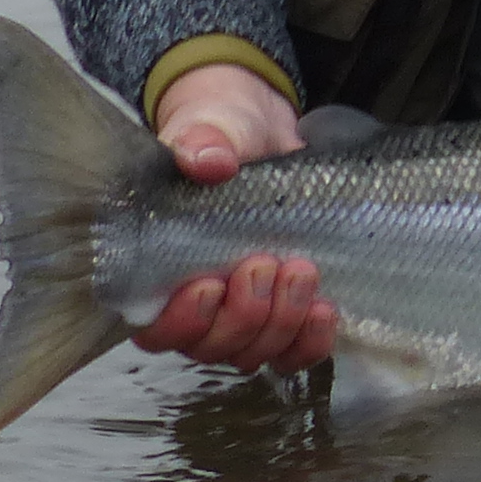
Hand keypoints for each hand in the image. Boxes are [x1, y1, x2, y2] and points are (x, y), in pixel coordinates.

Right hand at [136, 61, 339, 374]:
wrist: (264, 134)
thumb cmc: (221, 136)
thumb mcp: (209, 127)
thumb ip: (199, 141)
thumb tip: (207, 161)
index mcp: (160, 273)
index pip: (155, 330)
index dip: (181, 321)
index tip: (211, 283)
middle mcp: (199, 307)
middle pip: (211, 348)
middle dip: (243, 314)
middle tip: (266, 263)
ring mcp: (245, 316)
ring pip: (254, 353)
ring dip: (280, 322)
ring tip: (302, 270)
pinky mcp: (287, 313)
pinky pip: (295, 353)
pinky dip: (311, 340)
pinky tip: (325, 308)